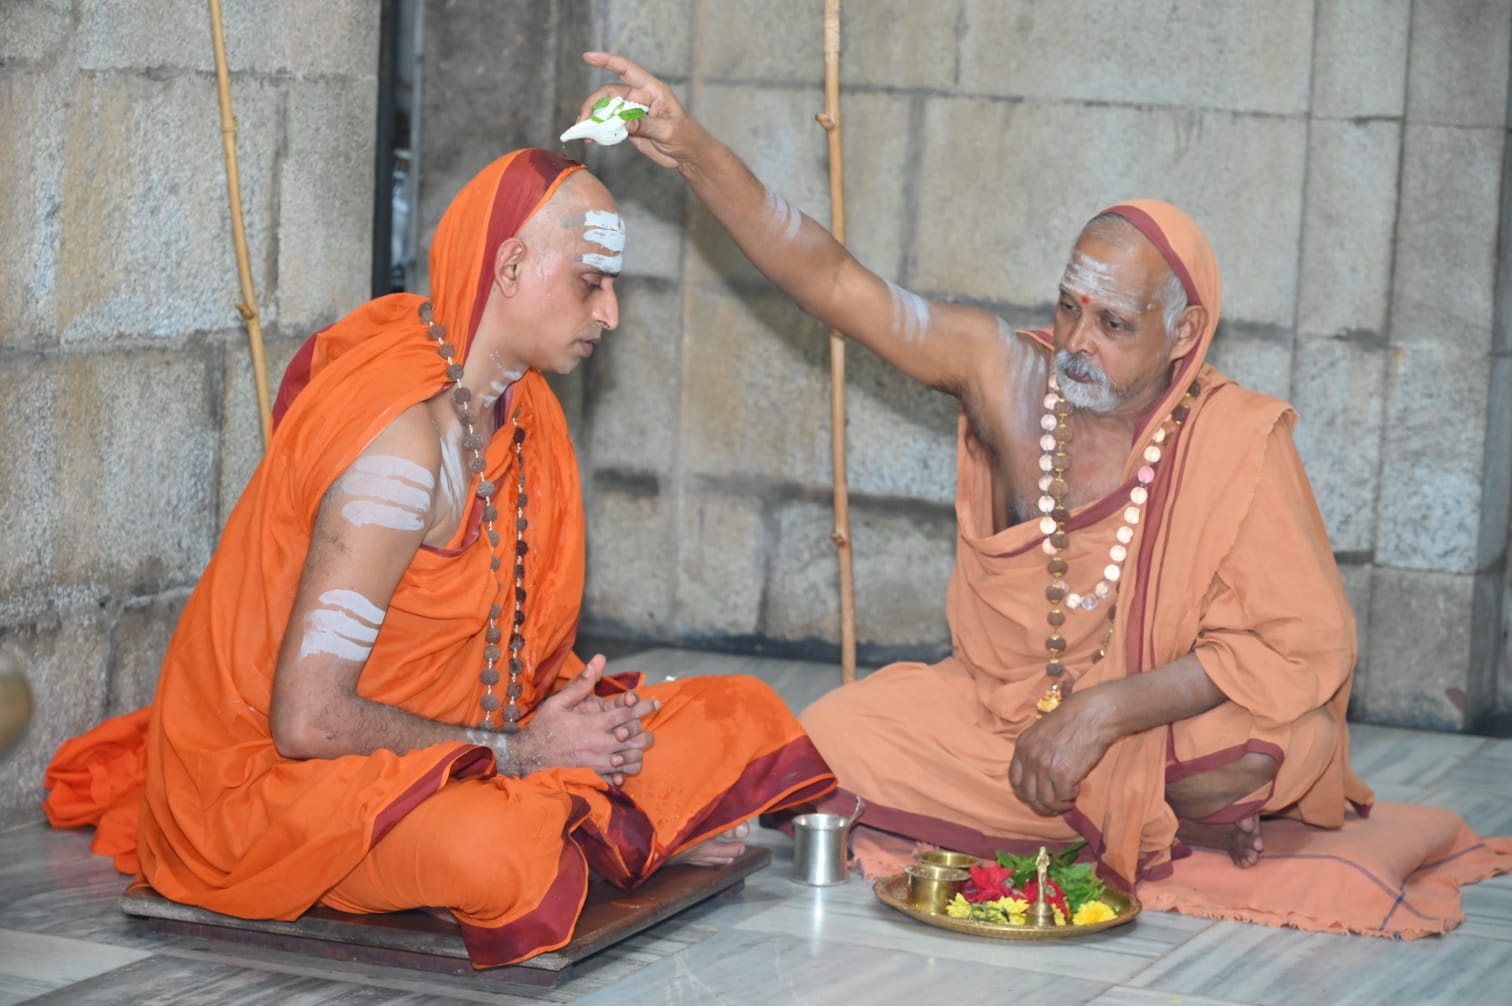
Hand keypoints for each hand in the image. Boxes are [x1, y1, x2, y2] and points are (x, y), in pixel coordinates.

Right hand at [513, 655, 656, 783]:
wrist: (530, 757)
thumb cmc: (544, 728)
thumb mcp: (558, 702)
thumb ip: (581, 684)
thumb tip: (598, 660)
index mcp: (594, 724)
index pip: (627, 714)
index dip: (644, 707)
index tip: (656, 702)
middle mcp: (600, 744)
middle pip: (636, 739)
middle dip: (644, 733)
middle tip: (644, 728)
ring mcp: (599, 763)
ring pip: (633, 760)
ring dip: (638, 751)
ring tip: (636, 745)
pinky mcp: (595, 775)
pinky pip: (621, 777)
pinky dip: (627, 770)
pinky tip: (625, 763)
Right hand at [577, 51, 696, 168]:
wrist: (689, 156)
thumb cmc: (687, 138)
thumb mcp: (669, 131)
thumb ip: (646, 125)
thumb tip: (624, 122)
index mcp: (653, 90)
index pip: (628, 70)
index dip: (608, 61)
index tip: (588, 57)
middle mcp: (641, 98)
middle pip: (611, 93)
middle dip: (594, 103)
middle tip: (583, 119)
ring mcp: (634, 113)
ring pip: (607, 109)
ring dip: (593, 118)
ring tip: (584, 130)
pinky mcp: (630, 128)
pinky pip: (610, 125)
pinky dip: (599, 131)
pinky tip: (591, 138)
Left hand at [1008, 688, 1115, 815]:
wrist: (1092, 714)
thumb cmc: (1073, 719)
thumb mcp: (1042, 731)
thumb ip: (1035, 751)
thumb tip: (1038, 776)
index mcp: (1022, 746)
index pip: (1015, 780)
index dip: (1025, 793)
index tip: (1037, 797)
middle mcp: (1030, 757)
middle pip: (1028, 795)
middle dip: (1041, 805)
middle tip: (1054, 806)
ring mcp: (1045, 767)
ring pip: (1045, 800)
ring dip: (1057, 805)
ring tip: (1067, 801)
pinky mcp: (1063, 774)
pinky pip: (1063, 796)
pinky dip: (1070, 796)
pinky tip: (1077, 789)